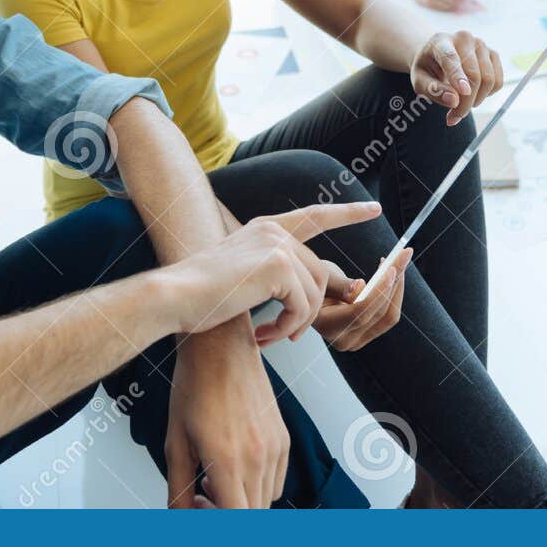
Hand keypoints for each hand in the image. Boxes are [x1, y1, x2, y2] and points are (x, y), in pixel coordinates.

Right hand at [166, 201, 381, 342]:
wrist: (174, 297)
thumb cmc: (202, 296)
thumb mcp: (248, 279)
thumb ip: (282, 277)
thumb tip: (324, 289)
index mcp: (265, 228)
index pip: (315, 215)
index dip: (346, 212)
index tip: (372, 209)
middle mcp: (274, 231)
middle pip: (320, 274)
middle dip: (310, 311)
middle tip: (287, 335)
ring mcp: (277, 245)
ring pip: (315, 294)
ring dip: (297, 324)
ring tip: (270, 337)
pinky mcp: (278, 266)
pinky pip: (303, 307)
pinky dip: (288, 329)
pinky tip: (264, 335)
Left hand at [166, 326, 288, 508]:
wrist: (221, 347)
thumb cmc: (195, 386)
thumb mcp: (175, 441)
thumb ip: (178, 488)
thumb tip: (180, 517)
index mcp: (227, 460)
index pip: (235, 520)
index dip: (215, 523)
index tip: (198, 508)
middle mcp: (257, 457)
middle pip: (251, 515)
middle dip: (224, 513)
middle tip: (200, 494)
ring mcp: (275, 447)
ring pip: (264, 500)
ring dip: (241, 500)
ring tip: (215, 477)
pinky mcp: (283, 438)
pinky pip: (276, 481)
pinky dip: (256, 485)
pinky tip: (234, 465)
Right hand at [314, 248, 410, 351]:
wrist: (310, 295)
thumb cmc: (311, 281)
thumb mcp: (321, 276)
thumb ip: (339, 285)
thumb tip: (360, 287)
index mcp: (327, 325)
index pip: (359, 313)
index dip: (378, 293)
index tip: (392, 270)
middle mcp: (344, 340)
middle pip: (378, 314)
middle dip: (394, 282)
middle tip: (403, 255)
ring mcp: (358, 340)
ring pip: (388, 316)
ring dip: (397, 286)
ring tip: (399, 260)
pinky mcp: (368, 334)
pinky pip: (388, 316)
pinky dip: (393, 293)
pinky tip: (393, 272)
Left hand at [411, 29, 502, 124]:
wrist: (438, 55)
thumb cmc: (428, 69)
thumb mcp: (419, 81)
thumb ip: (433, 90)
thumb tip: (454, 101)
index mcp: (440, 42)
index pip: (450, 58)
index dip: (458, 76)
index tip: (464, 92)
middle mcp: (464, 38)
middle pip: (473, 75)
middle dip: (466, 102)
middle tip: (455, 116)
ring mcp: (481, 45)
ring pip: (488, 80)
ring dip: (477, 100)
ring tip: (462, 105)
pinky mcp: (493, 54)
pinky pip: (497, 81)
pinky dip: (488, 94)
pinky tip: (474, 94)